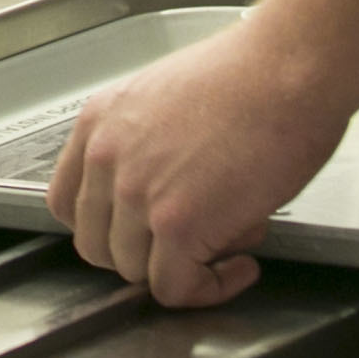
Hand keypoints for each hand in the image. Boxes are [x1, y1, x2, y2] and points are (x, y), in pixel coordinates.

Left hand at [48, 19, 346, 308]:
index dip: (108, 229)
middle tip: (189, 246)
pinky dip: (210, 290)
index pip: (68, 203)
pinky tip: (239, 266)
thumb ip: (146, 148)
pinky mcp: (178, 224)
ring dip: (182, 269)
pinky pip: (176, 289)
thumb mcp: (167, 99)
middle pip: (97, 245)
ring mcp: (137, 193)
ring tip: (226, 243)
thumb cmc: (252, 76)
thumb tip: (163, 194)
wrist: (289, 68)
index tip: (138, 234)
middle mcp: (108, 158)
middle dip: (144, 254)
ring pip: (134, 272)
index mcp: (101, 122)